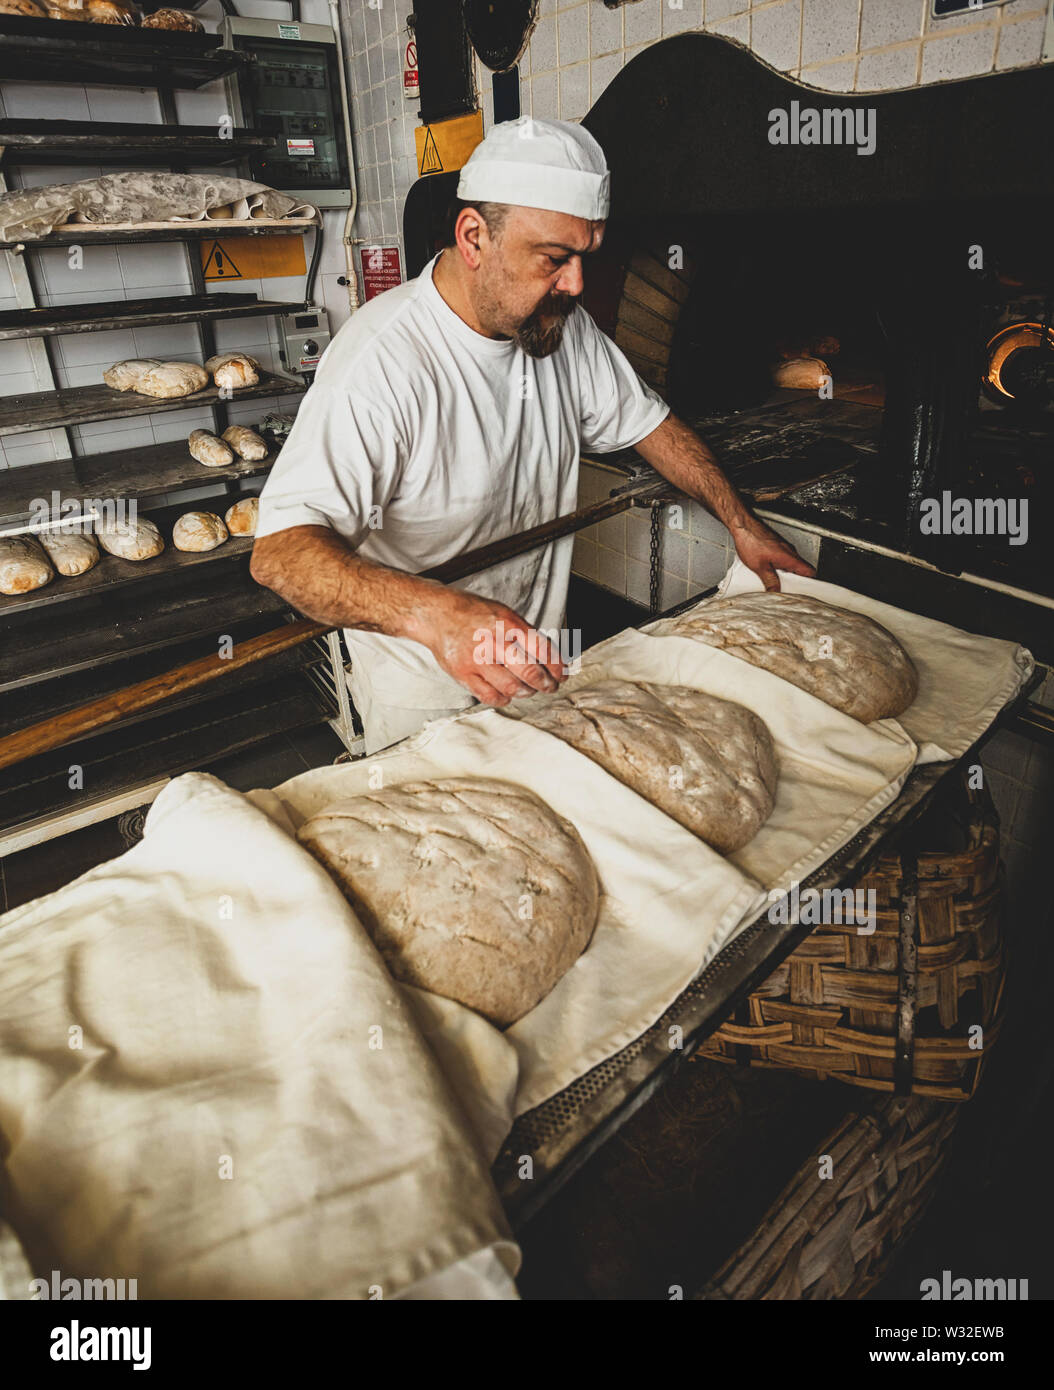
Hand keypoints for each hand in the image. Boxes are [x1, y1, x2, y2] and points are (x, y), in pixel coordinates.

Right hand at [419, 587, 566, 705]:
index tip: (562, 674)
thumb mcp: (505, 614)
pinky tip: (507, 693)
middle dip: (546, 684)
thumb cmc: (474, 614)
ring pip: (512, 687)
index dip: (557, 667)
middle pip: (530, 672)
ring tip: (529, 689)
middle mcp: (495, 642)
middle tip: (550, 686)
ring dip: (526, 692)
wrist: (438, 615)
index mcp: (509, 624)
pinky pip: (490, 696)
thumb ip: (525, 634)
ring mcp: (478, 659)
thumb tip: (551, 658)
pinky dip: (504, 698)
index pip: (543, 650)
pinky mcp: (464, 674)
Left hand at [730, 517, 815, 591]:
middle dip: (793, 581)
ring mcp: (784, 548)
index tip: (803, 591)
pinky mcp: (776, 546)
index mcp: (790, 558)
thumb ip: (770, 582)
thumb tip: (775, 592)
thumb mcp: (760, 568)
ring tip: (772, 579)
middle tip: (784, 588)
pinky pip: (782, 559)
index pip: (810, 572)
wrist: (743, 526)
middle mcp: (790, 552)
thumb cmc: (751, 541)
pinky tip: (766, 569)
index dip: (809, 583)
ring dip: (784, 573)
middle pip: (800, 570)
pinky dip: (777, 566)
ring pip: (790, 564)